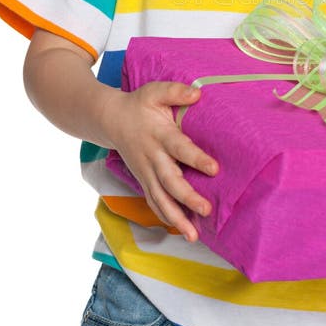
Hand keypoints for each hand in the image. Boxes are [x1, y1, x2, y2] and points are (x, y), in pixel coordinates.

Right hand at [107, 81, 218, 241]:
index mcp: (158, 134)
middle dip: (187, 197)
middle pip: (169, 181)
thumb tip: (198, 93)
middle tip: (206, 209)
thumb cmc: (139, 104)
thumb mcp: (155, 91)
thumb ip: (175, 91)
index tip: (214, 169)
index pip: (179, 148)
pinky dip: (166, 217)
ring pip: (160, 199)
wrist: (110, 120)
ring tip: (193, 235)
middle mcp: (151, 157)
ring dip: (176, 218)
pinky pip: (153, 202)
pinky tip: (181, 230)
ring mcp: (145, 172)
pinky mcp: (143, 180)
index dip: (196, 158)